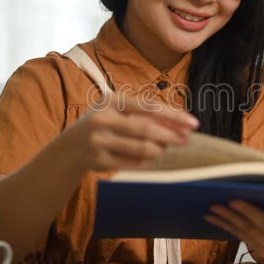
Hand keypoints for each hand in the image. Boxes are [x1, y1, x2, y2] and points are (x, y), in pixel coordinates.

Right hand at [61, 92, 198, 173]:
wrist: (69, 148)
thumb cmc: (103, 124)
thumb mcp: (117, 111)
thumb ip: (145, 113)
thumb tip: (180, 123)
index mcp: (110, 100)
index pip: (149, 106)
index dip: (174, 116)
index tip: (193, 123)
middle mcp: (102, 119)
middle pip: (146, 129)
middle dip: (170, 136)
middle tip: (185, 140)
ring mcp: (99, 141)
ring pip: (141, 148)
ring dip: (160, 150)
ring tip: (166, 148)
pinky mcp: (99, 160)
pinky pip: (133, 163)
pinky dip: (148, 161)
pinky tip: (153, 157)